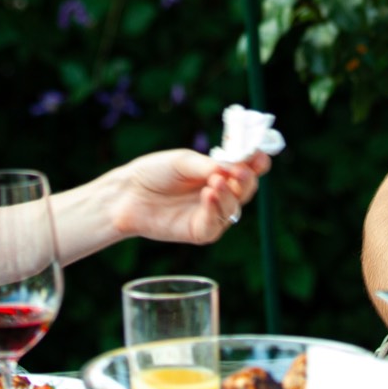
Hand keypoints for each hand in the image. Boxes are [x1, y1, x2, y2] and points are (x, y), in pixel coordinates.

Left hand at [106, 149, 270, 244]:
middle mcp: (219, 193)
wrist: (128, 193)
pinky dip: (215, 210)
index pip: (247, 169)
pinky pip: (215, 224)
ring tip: (216, 182)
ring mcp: (210, 214)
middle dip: (247, 179)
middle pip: (246, 190)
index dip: (257, 163)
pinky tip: (208, 196)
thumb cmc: (155, 172)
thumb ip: (208, 166)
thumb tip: (232, 169)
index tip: (259, 156)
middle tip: (240, 170)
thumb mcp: (183, 162)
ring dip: (230, 194)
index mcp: (219, 172)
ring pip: (234, 208)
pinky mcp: (198, 232)